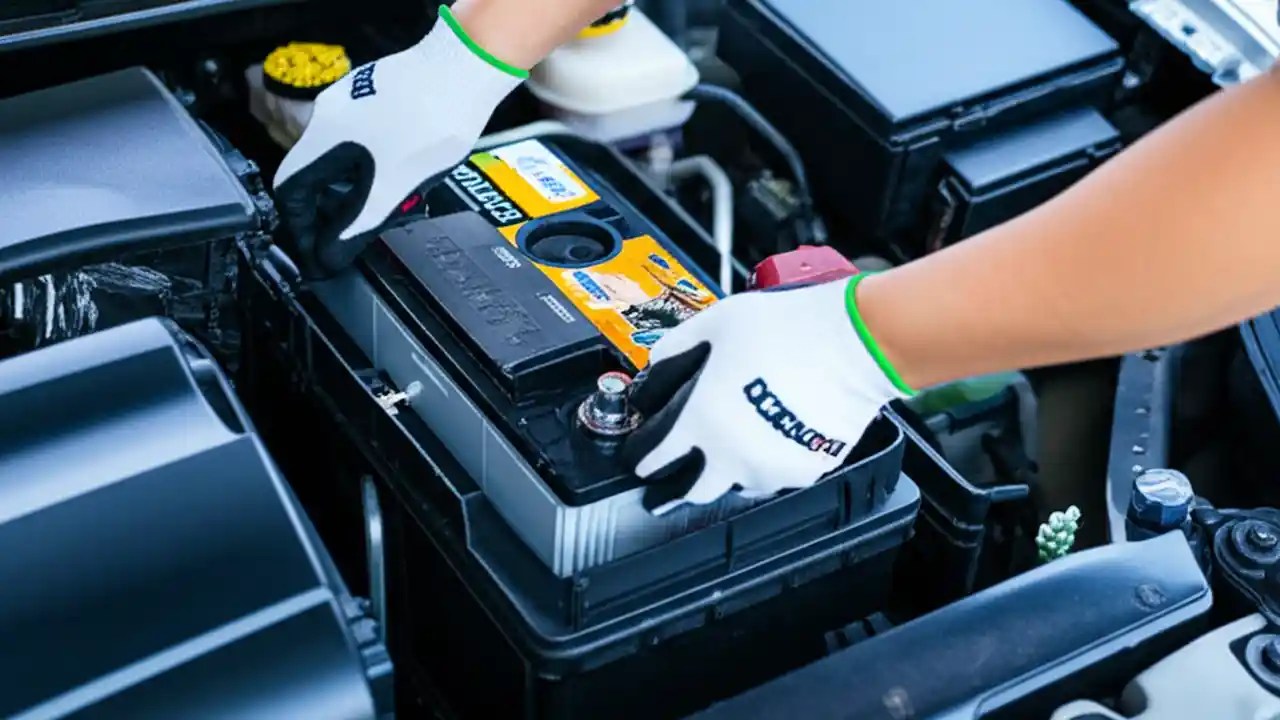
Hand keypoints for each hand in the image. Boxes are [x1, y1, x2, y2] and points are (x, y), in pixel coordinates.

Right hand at [271, 8, 525, 277]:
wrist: (467, 66)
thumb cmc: (433, 121)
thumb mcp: (394, 186)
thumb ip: (359, 223)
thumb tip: (330, 255)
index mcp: (324, 137)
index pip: (289, 190)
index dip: (297, 227)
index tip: (314, 251)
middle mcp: (329, 113)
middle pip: (311, 171)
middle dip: (325, 210)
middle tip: (345, 238)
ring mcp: (353, 98)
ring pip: (338, 154)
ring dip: (348, 187)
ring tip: (374, 212)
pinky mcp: (376, 91)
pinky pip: (360, 137)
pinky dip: (367, 165)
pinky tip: (395, 175)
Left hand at [622, 276, 912, 514]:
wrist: (852, 343)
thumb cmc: (788, 328)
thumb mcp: (714, 324)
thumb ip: (676, 348)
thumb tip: (655, 366)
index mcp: (701, 420)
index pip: (655, 456)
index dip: (642, 458)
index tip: (641, 458)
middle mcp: (731, 454)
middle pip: (692, 491)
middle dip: (681, 482)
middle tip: (679, 472)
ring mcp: (769, 468)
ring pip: (737, 486)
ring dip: (728, 472)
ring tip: (734, 444)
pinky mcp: (804, 471)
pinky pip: (775, 477)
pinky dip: (766, 464)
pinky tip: (770, 437)